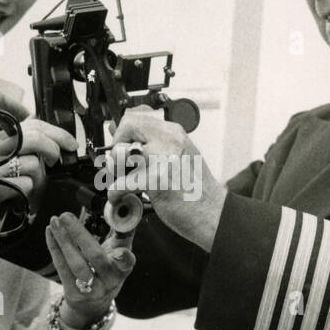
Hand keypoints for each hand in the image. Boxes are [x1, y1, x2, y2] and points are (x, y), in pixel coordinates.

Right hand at [0, 88, 76, 210]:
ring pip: (32, 164)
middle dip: (53, 149)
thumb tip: (53, 146)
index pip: (32, 125)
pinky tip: (14, 196)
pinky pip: (25, 186)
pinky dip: (26, 193)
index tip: (70, 144)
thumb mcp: (0, 163)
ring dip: (37, 178)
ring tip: (23, 185)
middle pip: (35, 138)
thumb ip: (23, 151)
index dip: (57, 132)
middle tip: (56, 161)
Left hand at [45, 212, 135, 327]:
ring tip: (55, 220)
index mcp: (123, 269)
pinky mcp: (74, 293)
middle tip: (66, 215)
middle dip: (79, 234)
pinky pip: (61, 267)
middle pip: (95, 257)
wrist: (94, 304)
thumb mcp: (119, 256)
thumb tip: (125, 206)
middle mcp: (109, 282)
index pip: (127, 263)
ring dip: (63, 240)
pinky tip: (50, 232)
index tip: (121, 249)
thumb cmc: (108, 271)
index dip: (124, 257)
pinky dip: (54, 247)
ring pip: (75, 263)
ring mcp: (91, 290)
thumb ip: (122, 233)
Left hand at [109, 107, 225, 250]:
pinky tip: (122, 198)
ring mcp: (163, 158)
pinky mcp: (156, 180)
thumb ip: (150, 144)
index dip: (123, 132)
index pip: (136, 115)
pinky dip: (116, 193)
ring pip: (120, 153)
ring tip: (123, 181)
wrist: (214, 213)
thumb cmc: (194, 189)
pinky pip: (120, 183)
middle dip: (117, 147)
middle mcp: (169, 140)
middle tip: (122, 165)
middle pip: (126, 126)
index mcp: (173, 133)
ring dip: (115, 171)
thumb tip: (117, 130)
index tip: (124, 147)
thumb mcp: (175, 157)